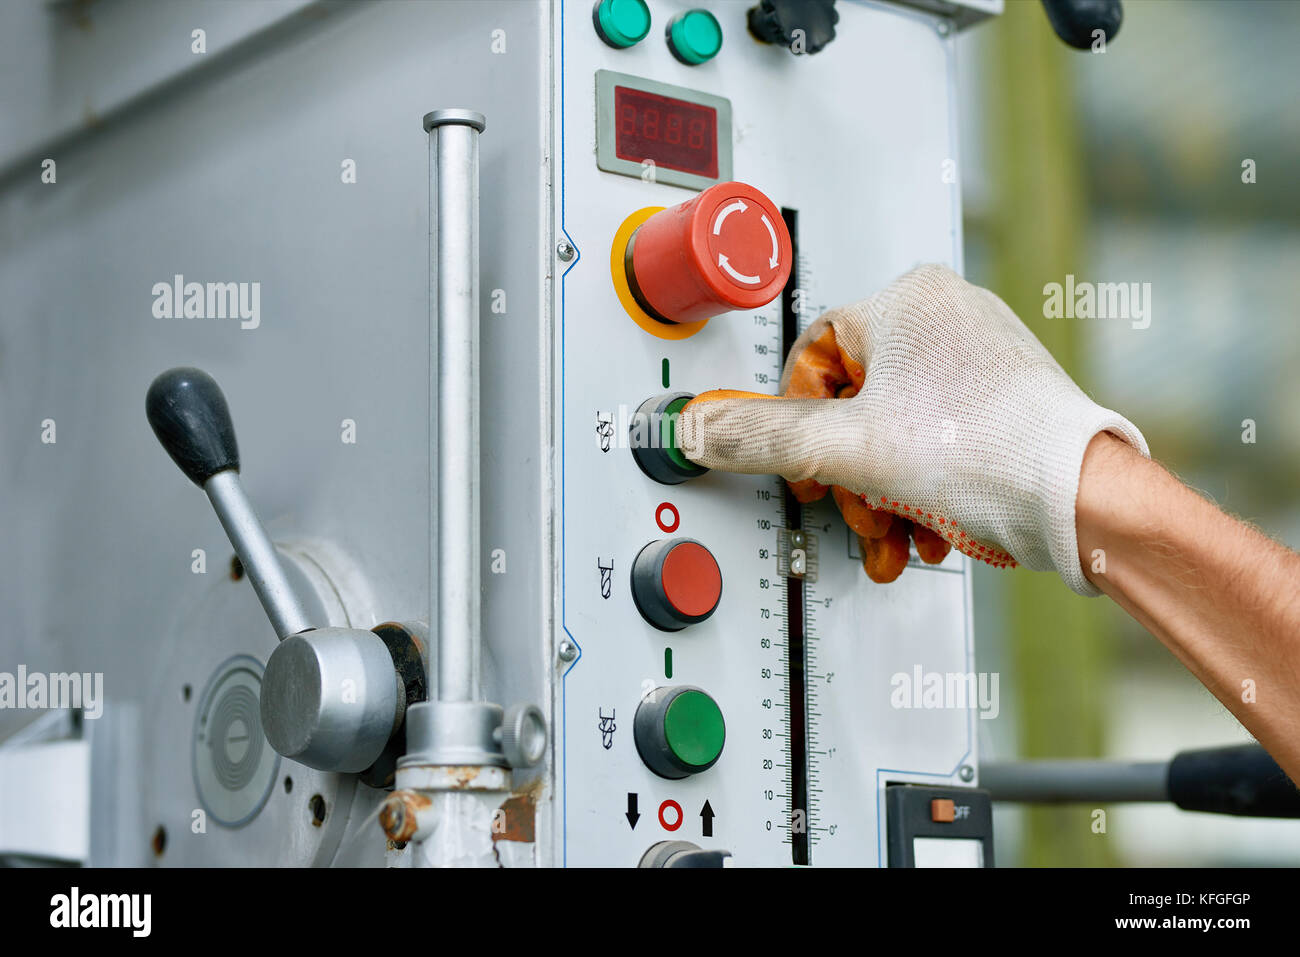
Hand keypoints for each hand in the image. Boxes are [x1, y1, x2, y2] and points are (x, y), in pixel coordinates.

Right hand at [678, 264, 1147, 593]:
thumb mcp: (848, 448)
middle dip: (851, 475)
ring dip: (884, 492)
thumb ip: (763, 437)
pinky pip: (937, 440)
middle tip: (858, 507)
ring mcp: (980, 356)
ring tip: (898, 530)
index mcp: (907, 300)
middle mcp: (947, 316)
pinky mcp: (1003, 397)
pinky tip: (929, 526)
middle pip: (855, 403)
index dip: (799, 423)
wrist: (1079, 499)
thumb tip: (702, 426)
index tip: (807, 466)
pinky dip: (922, 487)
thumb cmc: (992, 453)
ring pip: (896, 429)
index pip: (812, 357)